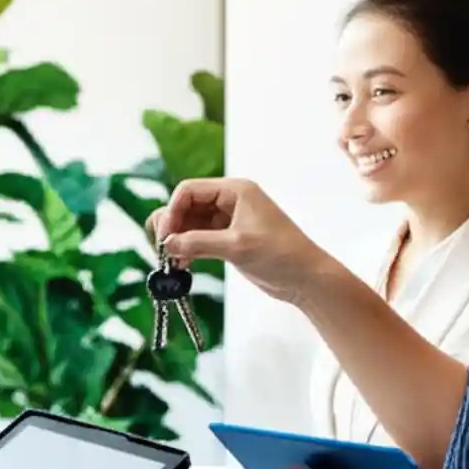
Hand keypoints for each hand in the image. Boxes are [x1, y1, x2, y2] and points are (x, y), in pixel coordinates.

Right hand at [146, 178, 339, 304]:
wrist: (306, 278)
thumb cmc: (280, 255)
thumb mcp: (236, 246)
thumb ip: (198, 243)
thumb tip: (166, 244)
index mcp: (235, 190)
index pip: (189, 190)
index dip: (172, 211)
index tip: (164, 236)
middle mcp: (230, 200)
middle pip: (187, 205)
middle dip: (172, 225)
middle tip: (163, 249)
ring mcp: (229, 220)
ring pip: (191, 223)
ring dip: (178, 240)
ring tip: (172, 262)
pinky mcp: (229, 239)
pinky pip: (199, 238)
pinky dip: (188, 249)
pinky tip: (181, 265)